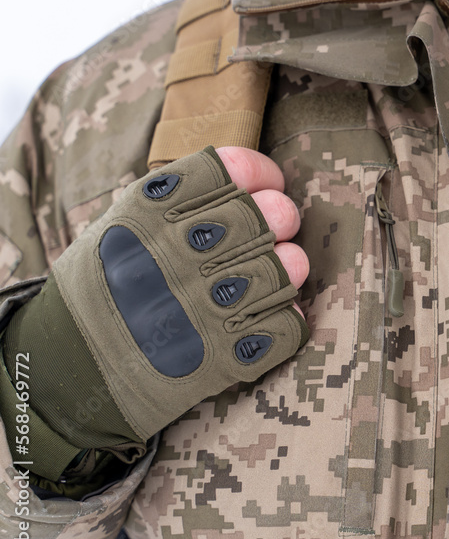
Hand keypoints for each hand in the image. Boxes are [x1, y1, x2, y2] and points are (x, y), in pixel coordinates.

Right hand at [0, 147, 309, 480]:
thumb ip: (180, 200)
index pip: (231, 170)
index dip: (261, 174)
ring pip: (287, 269)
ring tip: (273, 273)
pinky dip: (286, 321)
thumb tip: (249, 183)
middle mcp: (181, 253)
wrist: (70, 368)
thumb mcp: (123, 225)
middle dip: (281, 218)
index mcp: (152, 213)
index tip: (269, 183)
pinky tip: (267, 318)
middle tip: (276, 227)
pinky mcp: (225, 355)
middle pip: (270, 216)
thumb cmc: (103, 287)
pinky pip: (287, 326)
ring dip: (288, 269)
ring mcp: (206, 305)